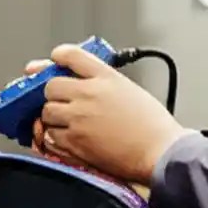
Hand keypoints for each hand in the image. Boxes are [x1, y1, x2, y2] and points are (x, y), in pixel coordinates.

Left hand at [22, 44, 191, 185]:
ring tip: (68, 123)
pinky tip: (68, 138)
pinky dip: (56, 137)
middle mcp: (89, 93)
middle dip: (54, 93)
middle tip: (61, 100)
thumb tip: (85, 83)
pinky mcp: (75, 141)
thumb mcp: (131, 90)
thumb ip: (105, 83)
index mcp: (106, 77)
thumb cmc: (153, 126)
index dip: (59, 56)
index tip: (54, 60)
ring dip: (53, 116)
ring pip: (47, 111)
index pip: (71, 55)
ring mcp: (79, 117)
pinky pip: (50, 136)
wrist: (160, 152)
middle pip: (51, 85)